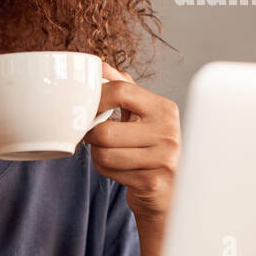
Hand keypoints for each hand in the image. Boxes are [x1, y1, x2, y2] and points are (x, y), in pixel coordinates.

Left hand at [83, 63, 181, 224]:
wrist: (169, 189)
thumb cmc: (150, 146)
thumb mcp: (142, 114)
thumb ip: (123, 88)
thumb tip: (99, 66)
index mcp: (164, 108)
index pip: (121, 91)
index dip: (95, 98)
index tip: (86, 107)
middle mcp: (168, 132)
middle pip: (105, 131)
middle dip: (92, 136)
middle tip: (94, 136)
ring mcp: (163, 159)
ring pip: (104, 154)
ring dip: (97, 155)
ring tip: (109, 153)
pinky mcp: (153, 182)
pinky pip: (110, 172)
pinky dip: (106, 170)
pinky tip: (119, 169)